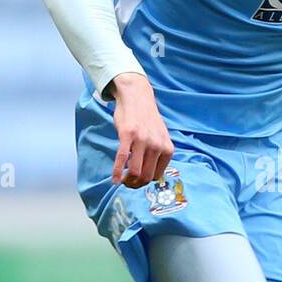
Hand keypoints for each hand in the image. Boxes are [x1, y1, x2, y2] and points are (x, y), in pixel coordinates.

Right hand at [109, 72, 173, 187]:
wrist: (137, 96)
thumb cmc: (147, 119)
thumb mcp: (160, 137)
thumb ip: (158, 154)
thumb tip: (152, 175)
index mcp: (167, 148)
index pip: (157, 176)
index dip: (145, 182)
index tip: (137, 181)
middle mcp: (157, 146)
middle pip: (146, 176)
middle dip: (136, 184)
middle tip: (128, 184)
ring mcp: (143, 141)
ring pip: (135, 171)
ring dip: (127, 181)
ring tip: (122, 180)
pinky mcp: (128, 135)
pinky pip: (121, 159)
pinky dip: (117, 172)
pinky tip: (114, 179)